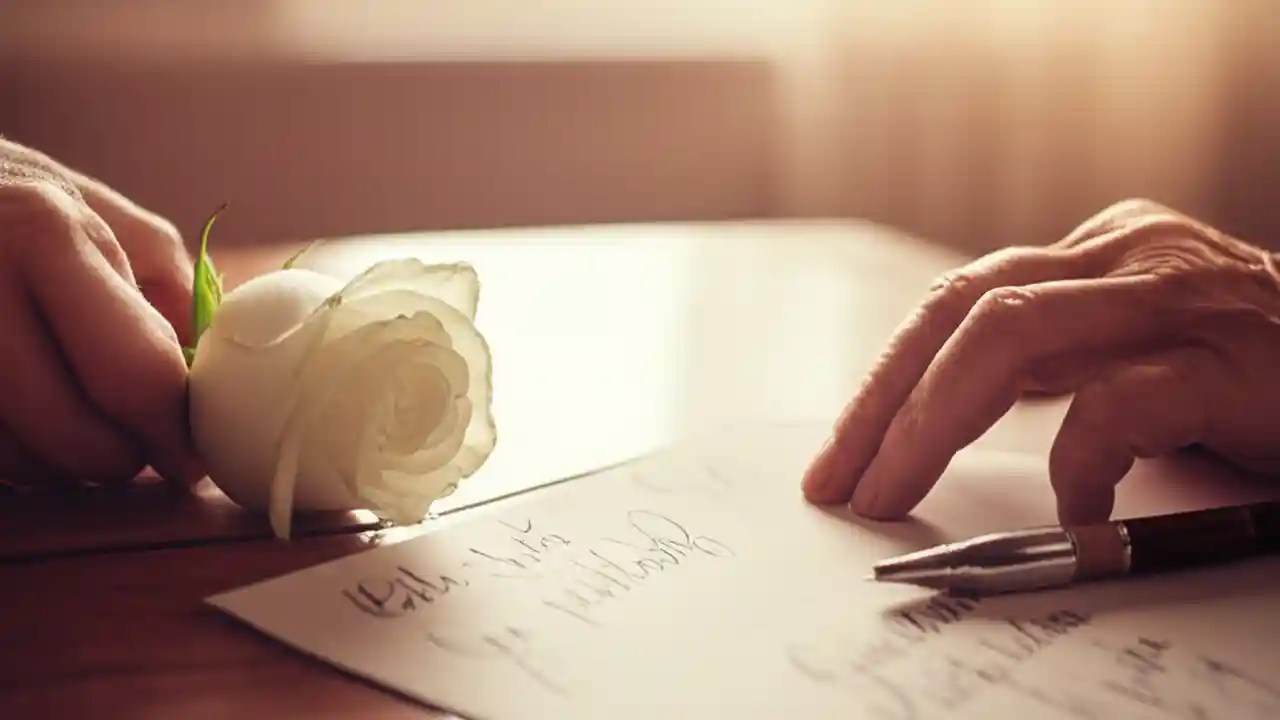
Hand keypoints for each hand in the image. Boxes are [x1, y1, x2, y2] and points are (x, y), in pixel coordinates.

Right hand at [0, 139, 198, 488]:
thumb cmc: (16, 204)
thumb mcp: (104, 219)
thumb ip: (172, 294)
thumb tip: (225, 383)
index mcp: (47, 236)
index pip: (135, 374)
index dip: (175, 433)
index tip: (193, 454)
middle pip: (75, 435)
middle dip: (121, 459)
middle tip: (135, 448)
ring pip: (18, 461)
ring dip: (60, 466)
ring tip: (72, 422)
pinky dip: (13, 456)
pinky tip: (23, 418)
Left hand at [802, 199, 1279, 524]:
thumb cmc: (1253, 379)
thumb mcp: (1135, 354)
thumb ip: (1054, 368)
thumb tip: (932, 425)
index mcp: (1096, 255)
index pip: (956, 303)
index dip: (886, 378)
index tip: (840, 454)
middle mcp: (1126, 258)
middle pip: (962, 311)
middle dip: (884, 401)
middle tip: (839, 483)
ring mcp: (1176, 301)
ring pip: (1009, 337)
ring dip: (931, 423)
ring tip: (892, 492)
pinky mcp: (1229, 361)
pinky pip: (1119, 404)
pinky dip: (1076, 464)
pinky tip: (1070, 514)